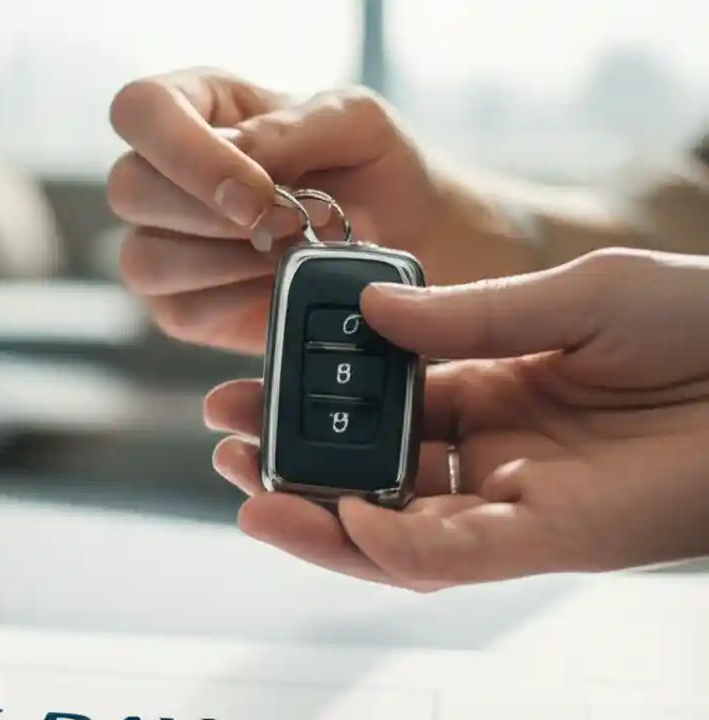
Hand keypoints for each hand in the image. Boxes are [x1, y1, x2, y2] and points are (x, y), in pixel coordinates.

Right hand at [108, 68, 537, 353]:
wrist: (407, 241)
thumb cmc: (374, 165)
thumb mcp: (354, 121)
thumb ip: (292, 127)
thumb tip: (237, 158)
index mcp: (194, 107)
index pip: (140, 110)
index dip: (186, 153)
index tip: (255, 191)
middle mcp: (163, 172)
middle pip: (128, 189)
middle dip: (211, 218)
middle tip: (283, 228)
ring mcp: (162, 241)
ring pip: (144, 260)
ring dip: (225, 266)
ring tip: (288, 256)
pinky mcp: (179, 306)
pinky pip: (178, 314)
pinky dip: (234, 306)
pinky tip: (276, 288)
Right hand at [206, 249, 708, 590]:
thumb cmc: (704, 322)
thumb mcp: (576, 296)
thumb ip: (469, 315)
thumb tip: (372, 311)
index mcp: (487, 389)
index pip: (373, 406)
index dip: (307, 401)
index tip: (245, 382)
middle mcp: (489, 453)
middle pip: (367, 474)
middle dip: (292, 467)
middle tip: (228, 446)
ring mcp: (515, 500)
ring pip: (396, 531)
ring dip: (321, 521)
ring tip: (252, 499)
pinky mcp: (551, 539)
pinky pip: (457, 556)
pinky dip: (397, 546)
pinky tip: (348, 520)